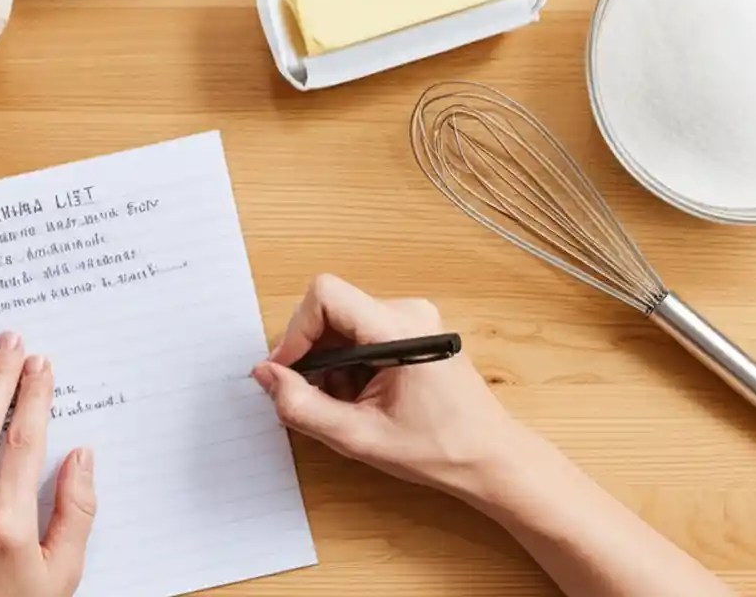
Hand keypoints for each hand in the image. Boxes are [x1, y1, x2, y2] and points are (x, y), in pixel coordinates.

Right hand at [251, 274, 523, 497]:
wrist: (491, 459)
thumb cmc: (441, 450)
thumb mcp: (359, 437)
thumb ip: (302, 406)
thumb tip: (264, 376)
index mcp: (401, 329)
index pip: (324, 295)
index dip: (295, 332)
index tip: (287, 372)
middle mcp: (408, 312)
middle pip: (328, 310)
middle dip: (311, 356)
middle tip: (314, 400)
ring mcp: (411, 319)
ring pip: (339, 325)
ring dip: (328, 366)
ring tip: (346, 406)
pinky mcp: (410, 330)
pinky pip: (357, 334)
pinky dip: (345, 367)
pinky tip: (361, 399)